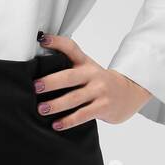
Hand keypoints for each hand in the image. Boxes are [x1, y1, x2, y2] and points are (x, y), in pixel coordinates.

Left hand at [35, 34, 153, 128]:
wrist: (128, 93)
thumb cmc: (100, 81)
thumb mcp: (87, 68)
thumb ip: (69, 65)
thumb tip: (39, 67)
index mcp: (85, 62)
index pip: (71, 47)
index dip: (57, 42)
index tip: (42, 39)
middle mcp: (92, 74)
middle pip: (69, 77)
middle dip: (51, 82)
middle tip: (35, 87)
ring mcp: (99, 91)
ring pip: (74, 98)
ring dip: (56, 105)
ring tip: (42, 109)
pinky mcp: (103, 107)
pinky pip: (83, 115)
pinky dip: (69, 120)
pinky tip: (57, 124)